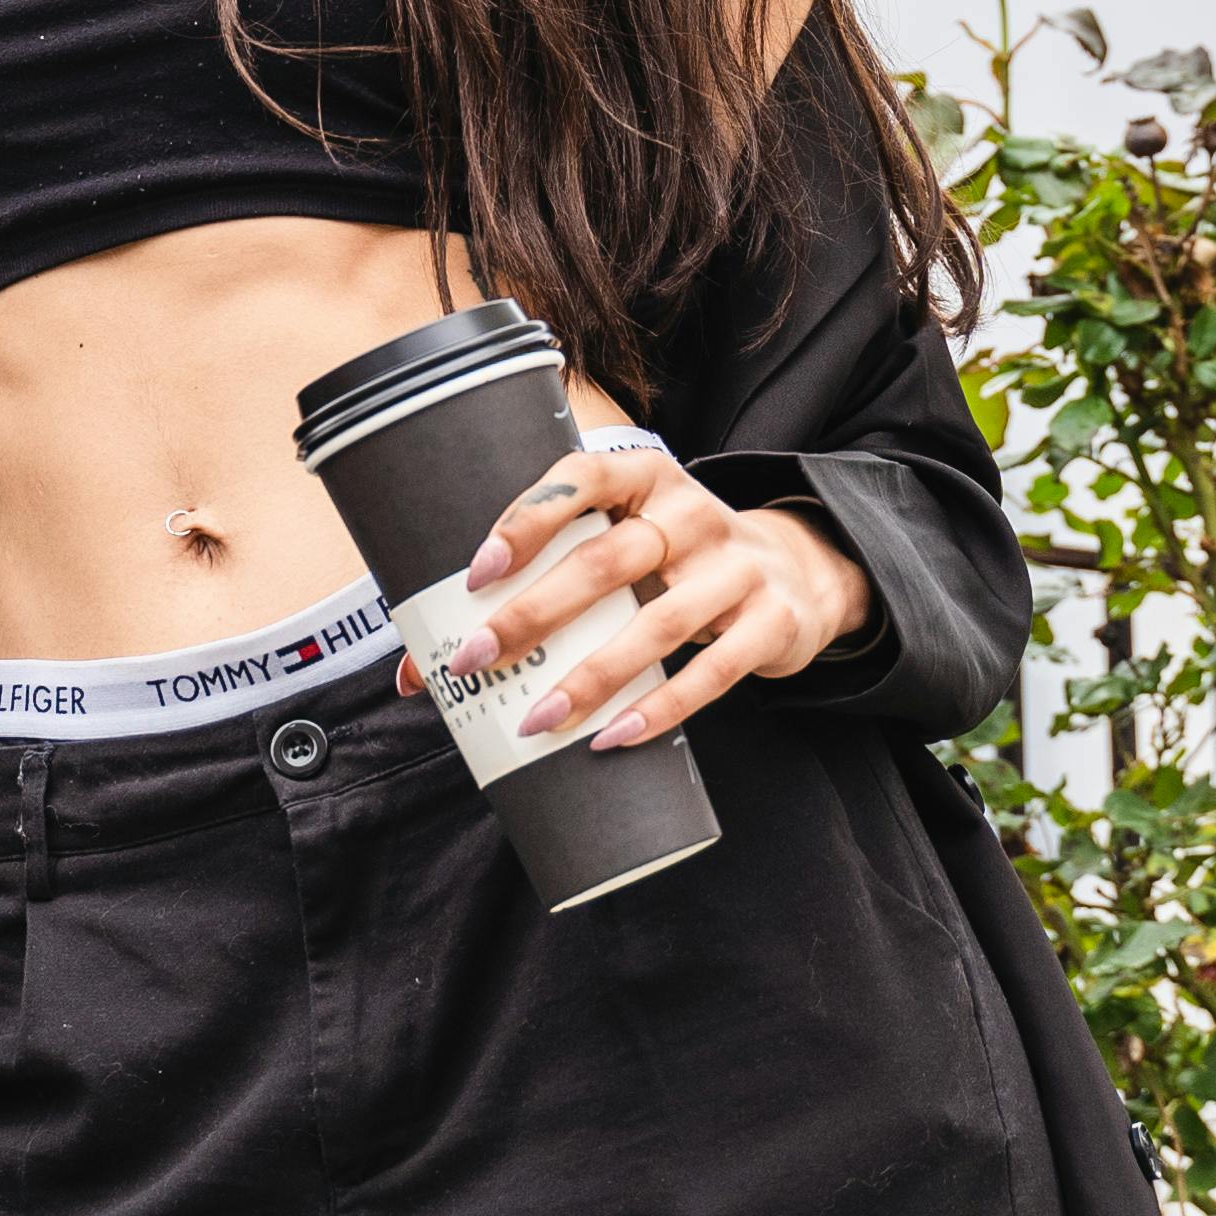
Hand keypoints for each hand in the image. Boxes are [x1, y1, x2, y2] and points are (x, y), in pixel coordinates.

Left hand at [407, 429, 872, 748]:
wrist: (800, 576)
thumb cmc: (675, 564)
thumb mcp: (626, 549)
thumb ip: (540, 588)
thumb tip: (415, 674)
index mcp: (646, 478)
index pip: (582, 477)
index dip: (528, 517)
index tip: (477, 570)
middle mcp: (693, 513)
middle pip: (607, 560)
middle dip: (534, 613)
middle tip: (475, 661)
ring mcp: (738, 568)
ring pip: (657, 624)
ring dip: (591, 676)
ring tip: (534, 720)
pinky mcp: (770, 623)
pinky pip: (712, 674)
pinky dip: (659, 710)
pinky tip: (611, 738)